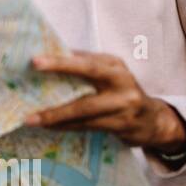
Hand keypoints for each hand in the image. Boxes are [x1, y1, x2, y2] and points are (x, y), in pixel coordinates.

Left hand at [26, 51, 185, 152]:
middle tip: (33, 75)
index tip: (36, 60)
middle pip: (88, 75)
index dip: (61, 60)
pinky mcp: (122, 125)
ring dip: (55, 114)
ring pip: (84, 109)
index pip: (85, 60)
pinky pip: (87, 126)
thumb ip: (86, 67)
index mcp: (115, 65)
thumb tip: (50, 58)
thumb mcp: (110, 75)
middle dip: (59, 72)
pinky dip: (66, 126)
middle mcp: (121, 80)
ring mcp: (124, 104)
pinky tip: (49, 127)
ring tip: (31, 118)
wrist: (154, 121)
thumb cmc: (122, 93)